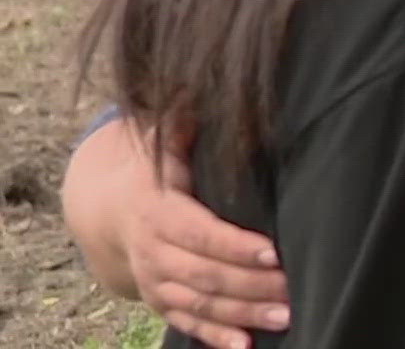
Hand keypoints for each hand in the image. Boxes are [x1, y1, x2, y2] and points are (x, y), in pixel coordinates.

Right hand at [68, 118, 290, 348]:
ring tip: (285, 318)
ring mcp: (154, 279)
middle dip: (249, 286)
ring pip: (198, 304)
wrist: (109, 206)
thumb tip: (209, 85)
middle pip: (203, 275)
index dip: (234, 245)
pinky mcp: (160, 299)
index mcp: (157, 211)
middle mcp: (152, 251)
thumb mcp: (164, 140)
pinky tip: (245, 348)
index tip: (273, 251)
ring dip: (240, 315)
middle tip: (293, 292)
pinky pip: (185, 322)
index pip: (199, 233)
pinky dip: (214, 338)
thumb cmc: (155, 166)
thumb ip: (186, 121)